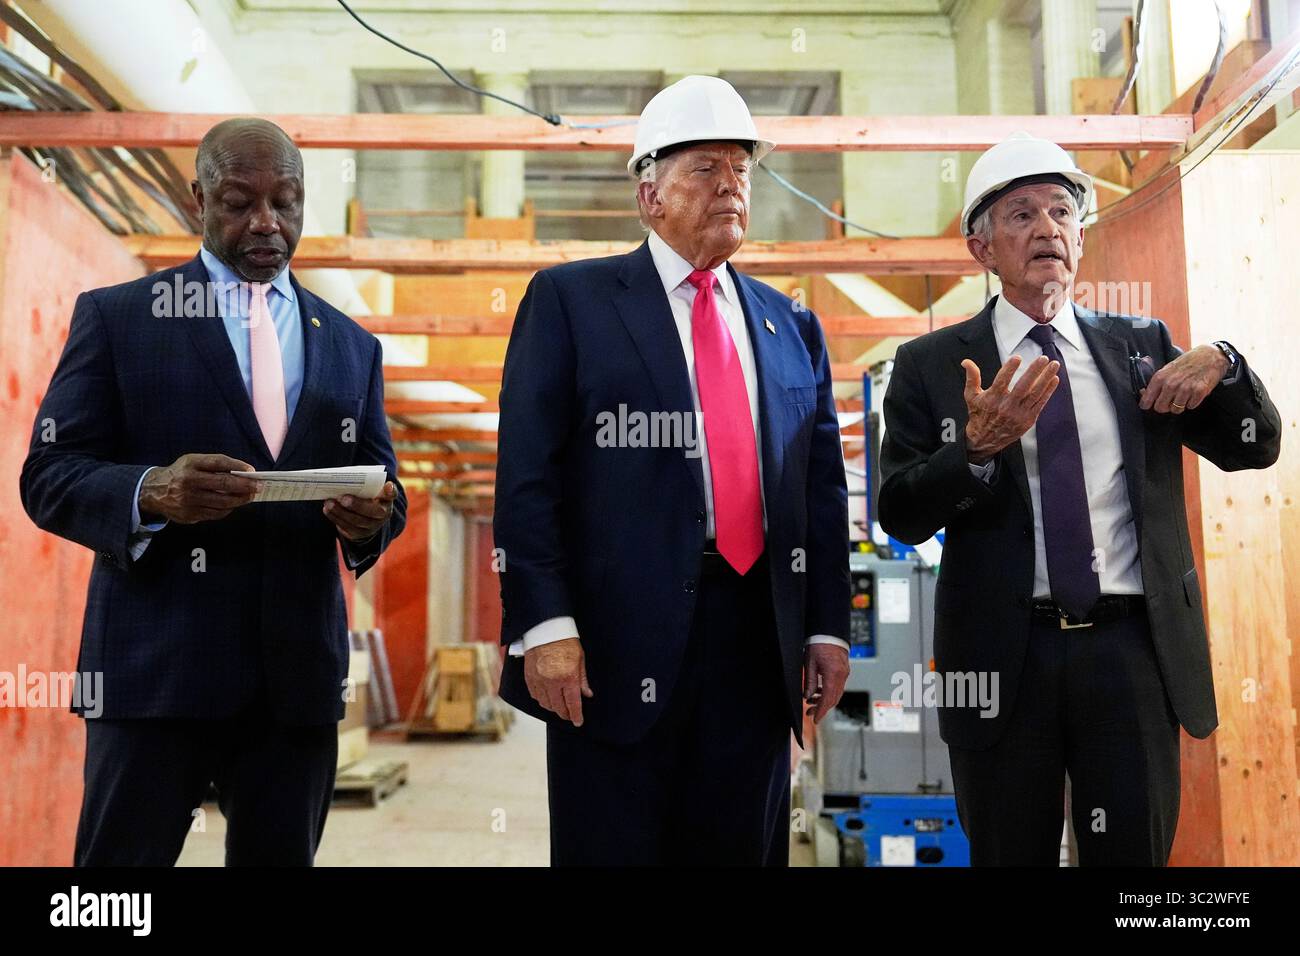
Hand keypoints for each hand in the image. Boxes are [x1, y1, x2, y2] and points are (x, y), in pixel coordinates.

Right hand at [138, 453, 259, 523]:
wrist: (153, 491)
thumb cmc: (181, 473)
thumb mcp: (193, 462)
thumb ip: (215, 465)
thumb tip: (243, 473)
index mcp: (190, 465)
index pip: (217, 463)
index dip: (237, 466)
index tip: (252, 471)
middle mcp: (188, 482)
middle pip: (222, 484)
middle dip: (244, 486)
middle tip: (258, 487)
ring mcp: (187, 500)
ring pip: (222, 502)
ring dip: (240, 500)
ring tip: (249, 496)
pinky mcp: (188, 515)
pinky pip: (215, 514)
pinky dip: (227, 509)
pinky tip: (233, 504)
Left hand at [324, 480, 396, 542]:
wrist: (363, 518)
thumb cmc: (364, 497)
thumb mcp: (369, 490)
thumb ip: (366, 484)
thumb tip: (352, 478)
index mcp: (386, 500)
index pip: (392, 494)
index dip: (390, 491)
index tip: (388, 486)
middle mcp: (383, 515)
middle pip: (372, 512)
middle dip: (356, 505)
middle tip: (342, 497)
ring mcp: (371, 528)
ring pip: (356, 521)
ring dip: (340, 512)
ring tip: (329, 502)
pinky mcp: (358, 535)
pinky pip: (346, 528)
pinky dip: (335, 517)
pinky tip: (327, 509)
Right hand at [523, 637, 592, 726]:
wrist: (545, 629)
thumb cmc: (565, 641)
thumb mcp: (580, 659)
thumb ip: (582, 679)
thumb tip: (587, 694)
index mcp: (568, 677)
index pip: (573, 704)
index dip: (576, 716)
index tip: (578, 722)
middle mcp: (552, 682)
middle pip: (558, 708)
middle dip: (565, 714)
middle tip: (570, 715)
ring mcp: (539, 681)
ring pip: (546, 704)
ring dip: (553, 708)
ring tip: (560, 706)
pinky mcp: (529, 677)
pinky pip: (535, 696)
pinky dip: (542, 700)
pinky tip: (548, 697)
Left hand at [803, 643, 849, 723]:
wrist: (830, 632)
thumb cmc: (818, 644)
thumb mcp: (809, 663)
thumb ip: (810, 681)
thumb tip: (807, 696)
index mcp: (833, 674)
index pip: (828, 698)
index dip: (821, 711)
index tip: (815, 719)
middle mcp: (842, 675)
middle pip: (833, 699)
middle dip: (822, 708)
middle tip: (809, 712)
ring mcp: (844, 673)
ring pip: (836, 694)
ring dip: (824, 700)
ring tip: (810, 701)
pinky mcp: (844, 671)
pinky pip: (837, 687)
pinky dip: (828, 692)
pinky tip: (818, 692)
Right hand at [962, 355, 1059, 463]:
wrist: (985, 440)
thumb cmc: (979, 415)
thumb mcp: (971, 396)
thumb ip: (972, 377)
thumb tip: (966, 362)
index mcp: (992, 399)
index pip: (1002, 381)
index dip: (1009, 369)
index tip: (1017, 358)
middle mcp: (1006, 406)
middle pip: (1023, 386)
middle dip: (1034, 371)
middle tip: (1043, 358)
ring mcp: (1019, 413)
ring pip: (1035, 393)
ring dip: (1046, 378)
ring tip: (1054, 365)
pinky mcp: (1028, 419)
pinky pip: (1040, 403)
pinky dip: (1048, 391)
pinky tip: (1054, 379)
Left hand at [1139, 344, 1229, 413]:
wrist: (1211, 356)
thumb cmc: (1188, 362)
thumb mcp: (1168, 368)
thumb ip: (1157, 381)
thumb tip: (1143, 393)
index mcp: (1161, 377)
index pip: (1147, 399)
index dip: (1146, 404)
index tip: (1147, 405)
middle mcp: (1171, 384)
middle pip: (1160, 408)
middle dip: (1164, 406)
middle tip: (1170, 400)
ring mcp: (1185, 388)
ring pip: (1175, 409)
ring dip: (1179, 405)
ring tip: (1183, 395)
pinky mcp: (1199, 392)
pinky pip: (1190, 406)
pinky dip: (1192, 402)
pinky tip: (1193, 393)